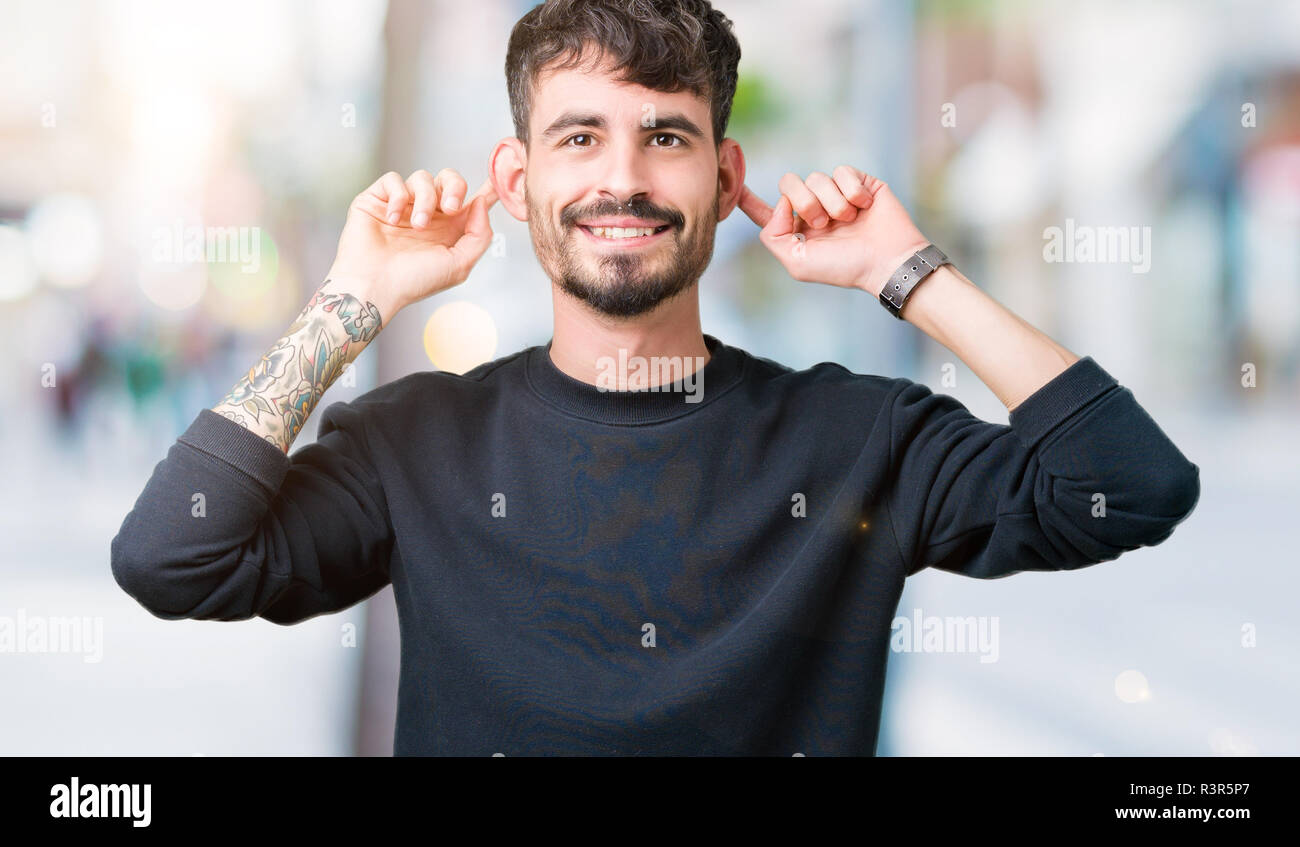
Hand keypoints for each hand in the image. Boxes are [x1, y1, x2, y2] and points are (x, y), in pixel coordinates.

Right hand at [327, 168, 497, 315]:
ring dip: (424, 201)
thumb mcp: (459, 265)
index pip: (471, 203)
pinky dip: (398, 197)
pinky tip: (393, 220)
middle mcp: (428, 214)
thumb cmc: (413, 282)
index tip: (499, 179)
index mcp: (449, 230)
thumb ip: (479, 235)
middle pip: (449, 180)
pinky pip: (393, 180)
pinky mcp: (378, 199)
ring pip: (422, 178)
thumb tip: (482, 203)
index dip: (487, 190)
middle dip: (455, 187)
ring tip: (417, 226)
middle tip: (450, 208)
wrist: (375, 286)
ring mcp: (403, 205)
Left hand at [737, 165, 928, 296]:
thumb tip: (780, 203)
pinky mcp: (859, 182)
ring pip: (817, 177)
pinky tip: (864, 207)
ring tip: (849, 220)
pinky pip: (842, 171)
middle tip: (822, 224)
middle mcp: (815, 209)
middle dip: (804, 202)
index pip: (766, 211)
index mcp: (797, 230)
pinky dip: (852, 192)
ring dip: (832, 203)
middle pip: (790, 183)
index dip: (748, 198)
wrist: (887, 260)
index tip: (729, 180)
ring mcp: (837, 194)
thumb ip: (773, 236)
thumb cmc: (846, 268)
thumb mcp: (798, 264)